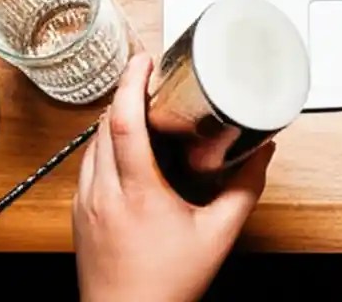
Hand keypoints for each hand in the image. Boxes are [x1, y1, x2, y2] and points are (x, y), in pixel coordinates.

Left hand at [73, 54, 274, 301]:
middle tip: (148, 77)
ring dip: (111, 120)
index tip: (143, 62)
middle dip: (124, 94)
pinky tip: (125, 150)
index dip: (130, 84)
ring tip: (139, 107)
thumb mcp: (218, 236)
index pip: (122, 123)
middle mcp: (103, 193)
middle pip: (102, 125)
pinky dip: (103, 146)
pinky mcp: (78, 214)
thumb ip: (245, 190)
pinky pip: (86, 166)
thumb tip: (263, 154)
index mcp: (136, 193)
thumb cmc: (166, 286)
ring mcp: (85, 203)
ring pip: (90, 144)